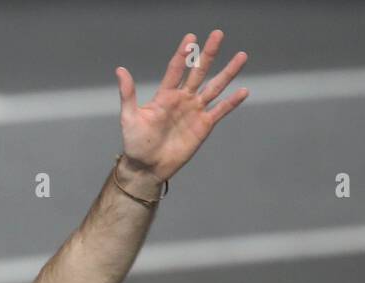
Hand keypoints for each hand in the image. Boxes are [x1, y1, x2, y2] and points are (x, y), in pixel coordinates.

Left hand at [115, 30, 247, 187]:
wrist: (147, 167)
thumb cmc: (136, 143)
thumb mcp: (129, 117)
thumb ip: (128, 94)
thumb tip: (120, 70)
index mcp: (165, 95)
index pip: (176, 69)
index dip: (183, 53)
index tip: (190, 37)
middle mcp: (182, 99)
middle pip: (198, 72)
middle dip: (208, 53)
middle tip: (218, 34)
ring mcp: (194, 111)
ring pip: (215, 87)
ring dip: (228, 72)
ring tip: (241, 56)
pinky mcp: (203, 126)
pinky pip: (220, 110)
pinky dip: (232, 102)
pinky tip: (243, 91)